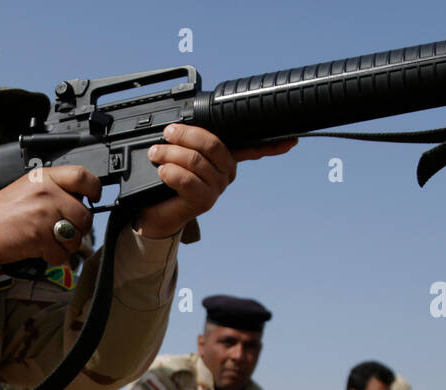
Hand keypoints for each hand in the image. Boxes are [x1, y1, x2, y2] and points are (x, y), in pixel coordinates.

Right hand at [0, 165, 99, 264]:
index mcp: (44, 177)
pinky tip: (40, 250)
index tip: (94, 198)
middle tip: (64, 231)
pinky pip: (61, 254)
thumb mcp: (26, 189)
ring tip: (48, 241)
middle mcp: (47, 193)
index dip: (94, 189)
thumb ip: (53, 190)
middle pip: (84, 215)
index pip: (83, 176)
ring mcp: (44, 215)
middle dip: (78, 229)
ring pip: (75, 237)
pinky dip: (53, 257)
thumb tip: (79, 201)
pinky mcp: (40, 237)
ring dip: (65, 246)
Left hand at [134, 126, 295, 238]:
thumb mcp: (179, 152)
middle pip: (213, 144)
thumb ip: (189, 138)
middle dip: (187, 135)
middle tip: (168, 133)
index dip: (273, 144)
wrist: (154, 212)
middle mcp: (226, 173)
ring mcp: (216, 188)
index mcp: (226, 157)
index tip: (291, 140)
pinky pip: (188, 180)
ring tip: (156, 154)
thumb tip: (184, 120)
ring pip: (197, 161)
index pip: (253, 148)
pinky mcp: (203, 202)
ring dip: (172, 154)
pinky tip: (163, 172)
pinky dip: (171, 172)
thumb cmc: (166, 179)